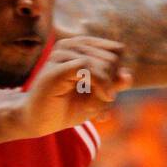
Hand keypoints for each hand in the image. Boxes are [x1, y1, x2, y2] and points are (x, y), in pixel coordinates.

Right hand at [14, 36, 132, 137]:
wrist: (38, 121)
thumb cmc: (66, 107)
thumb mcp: (97, 96)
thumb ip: (113, 84)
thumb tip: (128, 74)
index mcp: (80, 47)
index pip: (116, 50)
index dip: (117, 73)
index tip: (108, 94)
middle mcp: (70, 45)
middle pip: (112, 57)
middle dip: (112, 84)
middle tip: (103, 106)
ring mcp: (61, 54)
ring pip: (103, 62)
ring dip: (106, 89)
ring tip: (98, 110)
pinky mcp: (56, 66)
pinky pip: (88, 66)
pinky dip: (100, 86)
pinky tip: (98, 104)